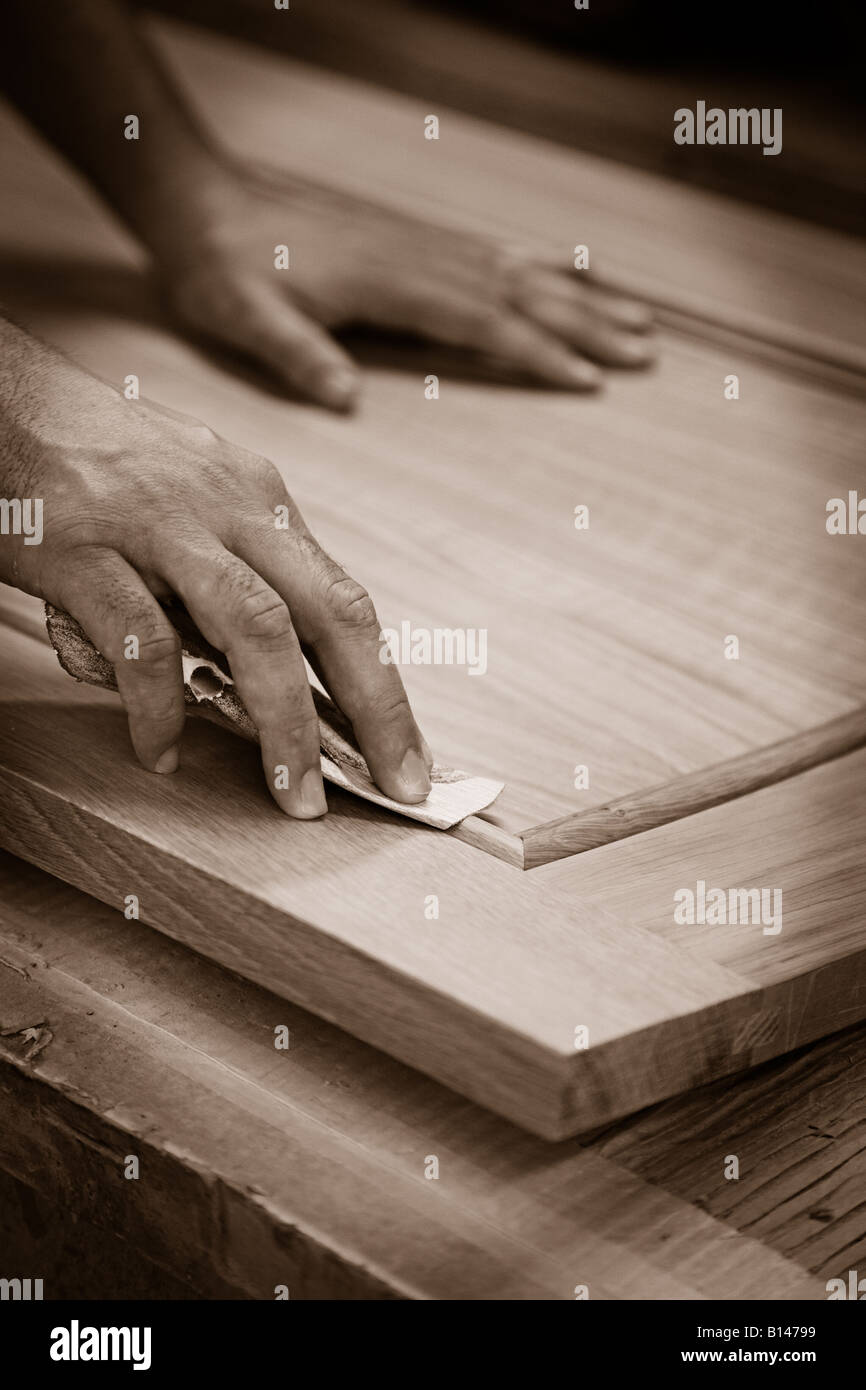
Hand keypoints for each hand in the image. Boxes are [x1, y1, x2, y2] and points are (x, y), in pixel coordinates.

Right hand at [0, 331, 431, 815]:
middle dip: (372, 709)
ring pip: (253, 629)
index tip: (408, 757)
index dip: (385, 686)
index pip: (346, 602)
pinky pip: (139, 642)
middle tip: (393, 786)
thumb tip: (281, 682)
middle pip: (325, 615)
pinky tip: (161, 750)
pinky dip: (158, 708)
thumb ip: (238, 579)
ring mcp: (157, 527)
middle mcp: (225, 507)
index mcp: (259, 502)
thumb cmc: (101, 464)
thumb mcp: (194, 502)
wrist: (1, 401)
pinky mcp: (83, 551)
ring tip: (292, 793)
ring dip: (284, 721)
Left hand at [159, 172, 654, 410]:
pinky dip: (541, 264)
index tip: (589, 380)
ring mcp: (423, 245)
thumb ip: (297, 355)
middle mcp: (420, 258)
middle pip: (522, 293)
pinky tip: (568, 271)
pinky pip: (495, 252)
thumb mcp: (244, 318)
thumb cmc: (226, 269)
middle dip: (586, 325)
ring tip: (638, 318)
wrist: (206, 208)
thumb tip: (346, 400)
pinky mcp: (415, 242)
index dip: (537, 352)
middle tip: (645, 352)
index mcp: (391, 282)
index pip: (481, 321)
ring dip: (581, 296)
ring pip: (520, 271)